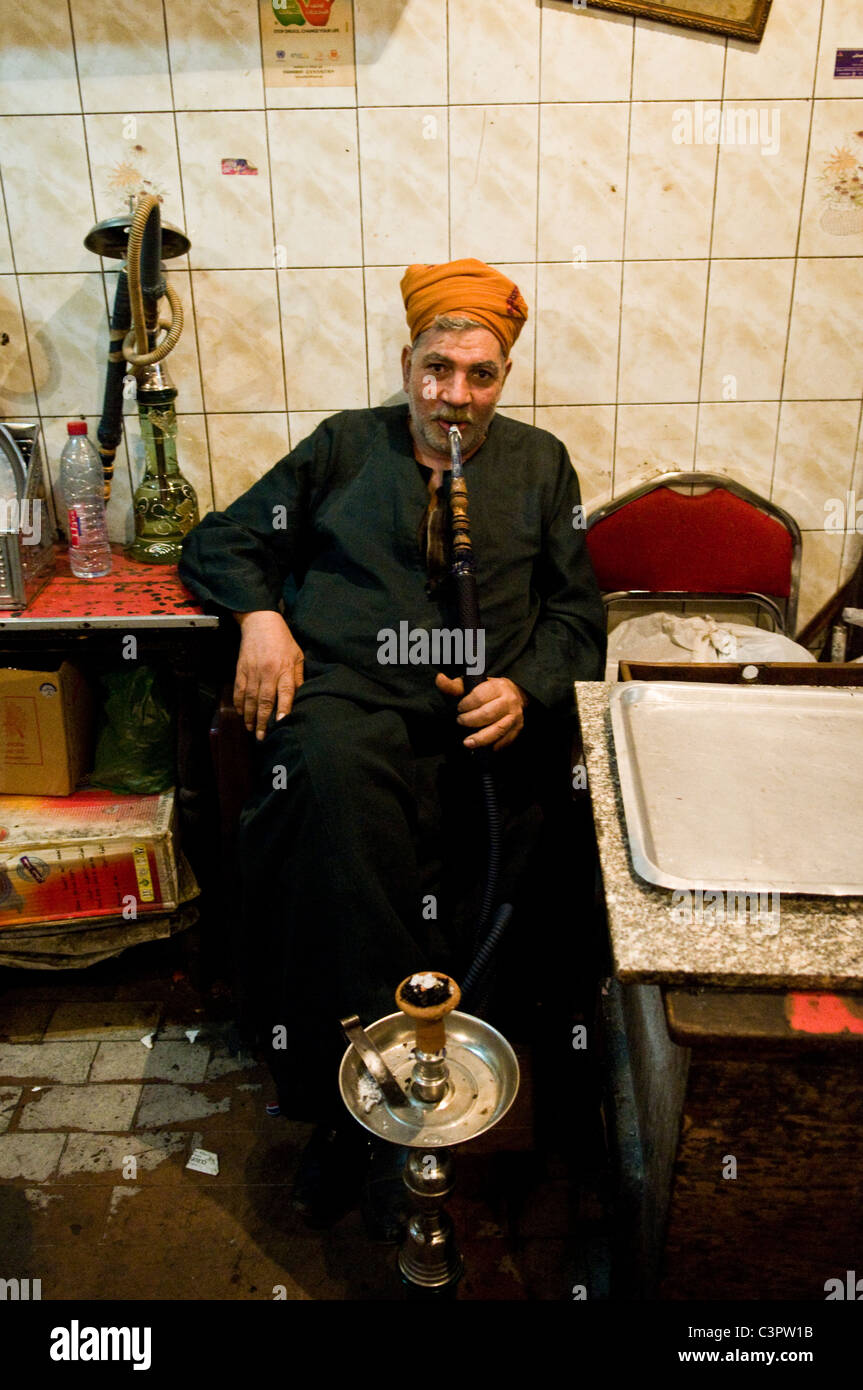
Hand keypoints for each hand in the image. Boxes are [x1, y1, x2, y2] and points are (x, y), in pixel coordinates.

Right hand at [233, 611, 304, 740]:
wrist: (260, 623)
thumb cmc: (283, 641)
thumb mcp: (298, 656)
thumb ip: (298, 678)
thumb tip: (300, 697)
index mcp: (285, 669)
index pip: (285, 693)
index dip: (283, 709)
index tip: (280, 724)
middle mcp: (268, 672)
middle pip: (265, 701)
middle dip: (263, 721)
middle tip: (262, 737)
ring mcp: (253, 672)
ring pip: (250, 699)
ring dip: (250, 716)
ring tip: (251, 730)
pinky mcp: (241, 670)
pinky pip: (239, 691)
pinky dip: (239, 704)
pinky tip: (241, 714)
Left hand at [435, 673, 527, 751]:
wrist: (514, 693)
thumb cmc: (488, 690)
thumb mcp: (472, 684)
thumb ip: (454, 685)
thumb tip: (439, 679)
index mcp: (497, 687)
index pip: (480, 697)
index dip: (466, 705)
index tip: (459, 709)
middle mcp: (509, 701)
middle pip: (488, 714)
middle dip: (470, 721)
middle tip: (460, 722)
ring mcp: (515, 716)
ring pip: (497, 730)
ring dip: (481, 738)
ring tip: (467, 743)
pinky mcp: (517, 728)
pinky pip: (506, 740)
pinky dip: (494, 745)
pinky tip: (484, 747)